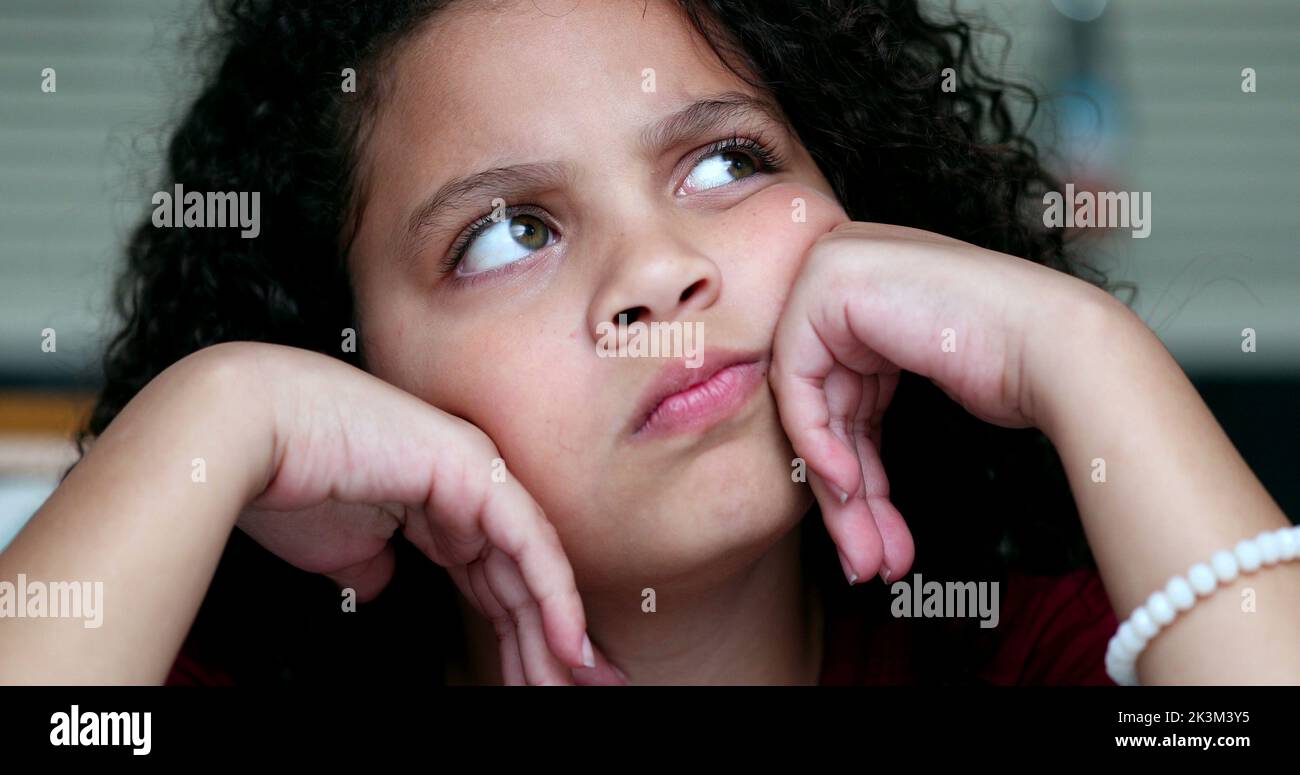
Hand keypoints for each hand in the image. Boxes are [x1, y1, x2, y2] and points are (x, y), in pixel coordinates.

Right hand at [227, 343, 625, 684]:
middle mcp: (468, 486)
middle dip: (551, 644)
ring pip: (533, 568)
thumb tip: (380, 586)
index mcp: (441, 500)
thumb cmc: (284, 482)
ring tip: (577, 686)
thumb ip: (374, 566)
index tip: (538, 684)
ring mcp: (477, 472)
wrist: (246, 431)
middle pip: (522, 580)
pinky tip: (568, 643)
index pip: (495, 581)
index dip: (521, 636)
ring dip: (555, 634)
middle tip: (581, 694)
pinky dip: (553, 596)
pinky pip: (529, 544)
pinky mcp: (475, 469)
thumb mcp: (341, 549)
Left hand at [769, 221, 1114, 583]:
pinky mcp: (826, 288)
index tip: (874, 537)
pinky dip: (818, 447)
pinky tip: (850, 493)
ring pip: (808, 409)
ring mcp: (831, 270)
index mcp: (864, 282)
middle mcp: (843, 267)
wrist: (1058, 346)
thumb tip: (827, 472)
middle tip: (867, 561)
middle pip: (822, 405)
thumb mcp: (915, 382)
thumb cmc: (1013, 365)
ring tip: (868, 557)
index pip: (833, 390)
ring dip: (841, 494)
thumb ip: (858, 402)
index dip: (851, 468)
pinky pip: (798, 389)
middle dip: (847, 495)